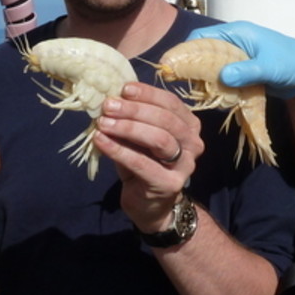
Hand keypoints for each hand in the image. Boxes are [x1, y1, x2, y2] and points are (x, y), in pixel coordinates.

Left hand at [92, 82, 203, 232]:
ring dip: (128, 128)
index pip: (171, 103)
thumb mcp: (140, 138)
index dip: (148, 94)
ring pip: (159, 139)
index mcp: (189, 126)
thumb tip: (111, 99)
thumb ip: (132, 119)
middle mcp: (193, 143)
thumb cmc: (145, 164)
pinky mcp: (170, 184)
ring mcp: (185, 165)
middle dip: (135, 110)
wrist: (151, 205)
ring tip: (103, 123)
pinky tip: (101, 141)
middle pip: (166, 120)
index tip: (124, 89)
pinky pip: (142, 163)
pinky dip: (118, 150)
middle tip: (109, 106)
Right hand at [186, 21, 294, 98]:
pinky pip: (221, 78)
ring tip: (209, 96)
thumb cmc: (292, 63)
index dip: (185, 51)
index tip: (174, 68)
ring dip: (208, 82)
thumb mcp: (270, 67)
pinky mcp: (240, 71)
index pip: (201, 36)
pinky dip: (219, 88)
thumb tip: (223, 77)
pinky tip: (223, 100)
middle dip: (194, 70)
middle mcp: (232, 43)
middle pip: (201, 53)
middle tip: (191, 88)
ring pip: (210, 67)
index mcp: (236, 33)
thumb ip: (247, 71)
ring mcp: (236, 57)